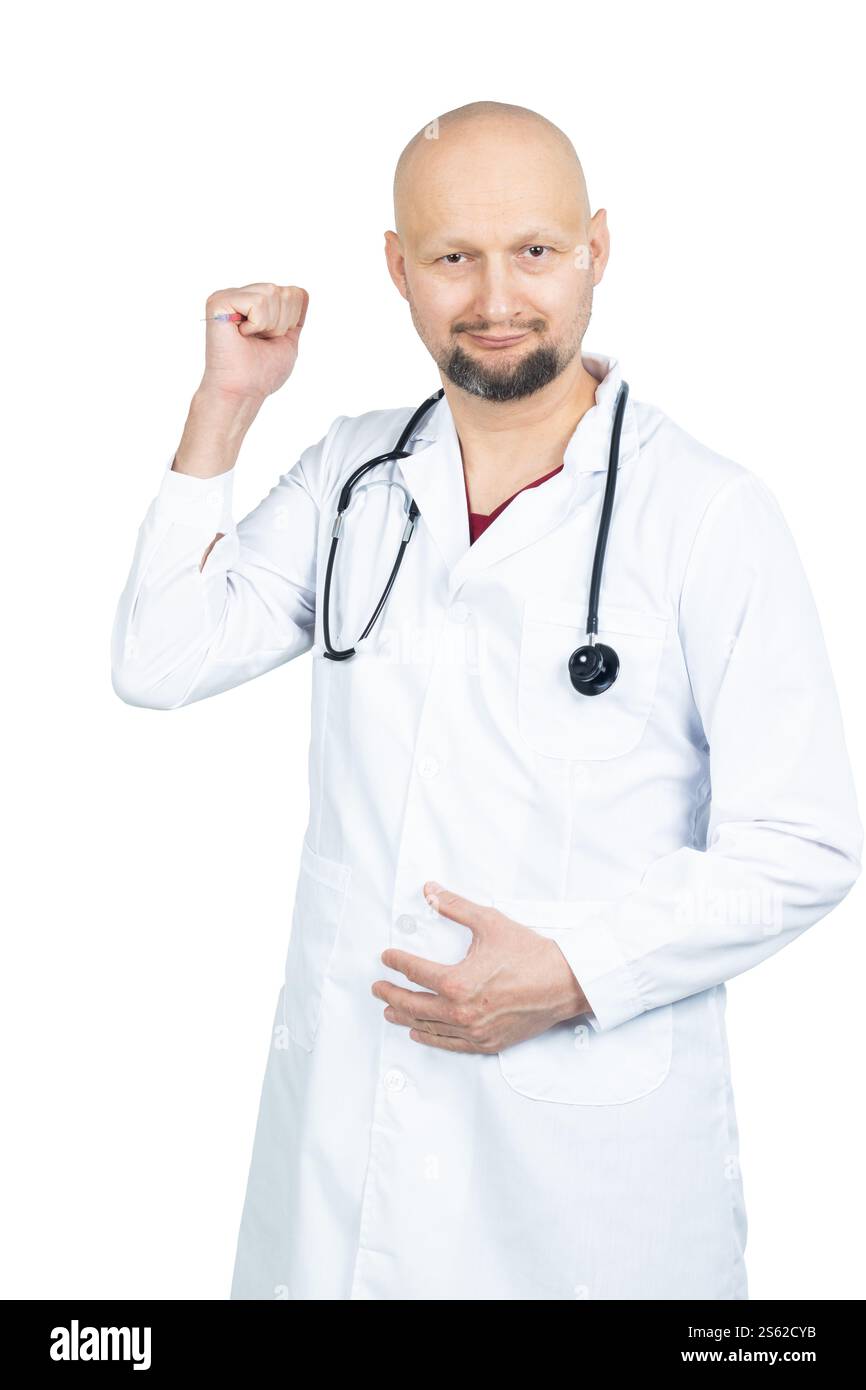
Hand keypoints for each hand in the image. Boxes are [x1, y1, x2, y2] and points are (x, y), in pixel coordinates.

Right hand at [200, 282, 308, 402]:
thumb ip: (295, 315)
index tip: (270, 340)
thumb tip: (302, 291)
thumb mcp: (288, 340)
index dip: (291, 321)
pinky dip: (257, 324)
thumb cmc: (260, 373)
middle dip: (281, 323)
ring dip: (269, 324)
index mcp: (254, 303)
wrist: (242, 392)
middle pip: (285, 291)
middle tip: (260, 341)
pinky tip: (241, 334)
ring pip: (271, 292)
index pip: (293, 293)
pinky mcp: (219, 302)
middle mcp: (240, 295)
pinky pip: (257, 302)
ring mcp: (228, 296)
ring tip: (250, 338)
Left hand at [371, 881, 591, 1052]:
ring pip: (428, 1026)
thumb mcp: (489, 922)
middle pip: (413, 1004)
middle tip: (378, 988)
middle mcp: (461, 1011)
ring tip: (390, 1011)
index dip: (396, 962)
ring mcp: (474, 1031)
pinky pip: (450, 1043)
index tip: (387, 957)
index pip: (414, 972)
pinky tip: (419, 1032)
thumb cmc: (531, 954)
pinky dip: (431, 1037)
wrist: (565, 983)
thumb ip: (454, 907)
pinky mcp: (487, 1042)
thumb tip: (430, 891)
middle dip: (391, 995)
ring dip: (405, 1017)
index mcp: (457, 982)